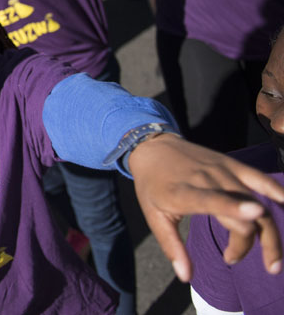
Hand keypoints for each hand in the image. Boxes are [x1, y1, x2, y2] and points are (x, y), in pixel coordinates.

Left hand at [130, 134, 283, 281]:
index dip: (234, 207)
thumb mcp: (153, 216)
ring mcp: (222, 170)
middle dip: (246, 243)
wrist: (153, 147)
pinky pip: (260, 178)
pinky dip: (277, 192)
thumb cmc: (152, 185)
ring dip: (267, 232)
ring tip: (272, 260)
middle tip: (232, 259)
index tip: (255, 216)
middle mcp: (206, 179)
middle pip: (241, 212)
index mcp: (183, 191)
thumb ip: (172, 246)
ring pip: (256, 201)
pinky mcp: (232, 164)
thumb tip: (186, 276)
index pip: (211, 199)